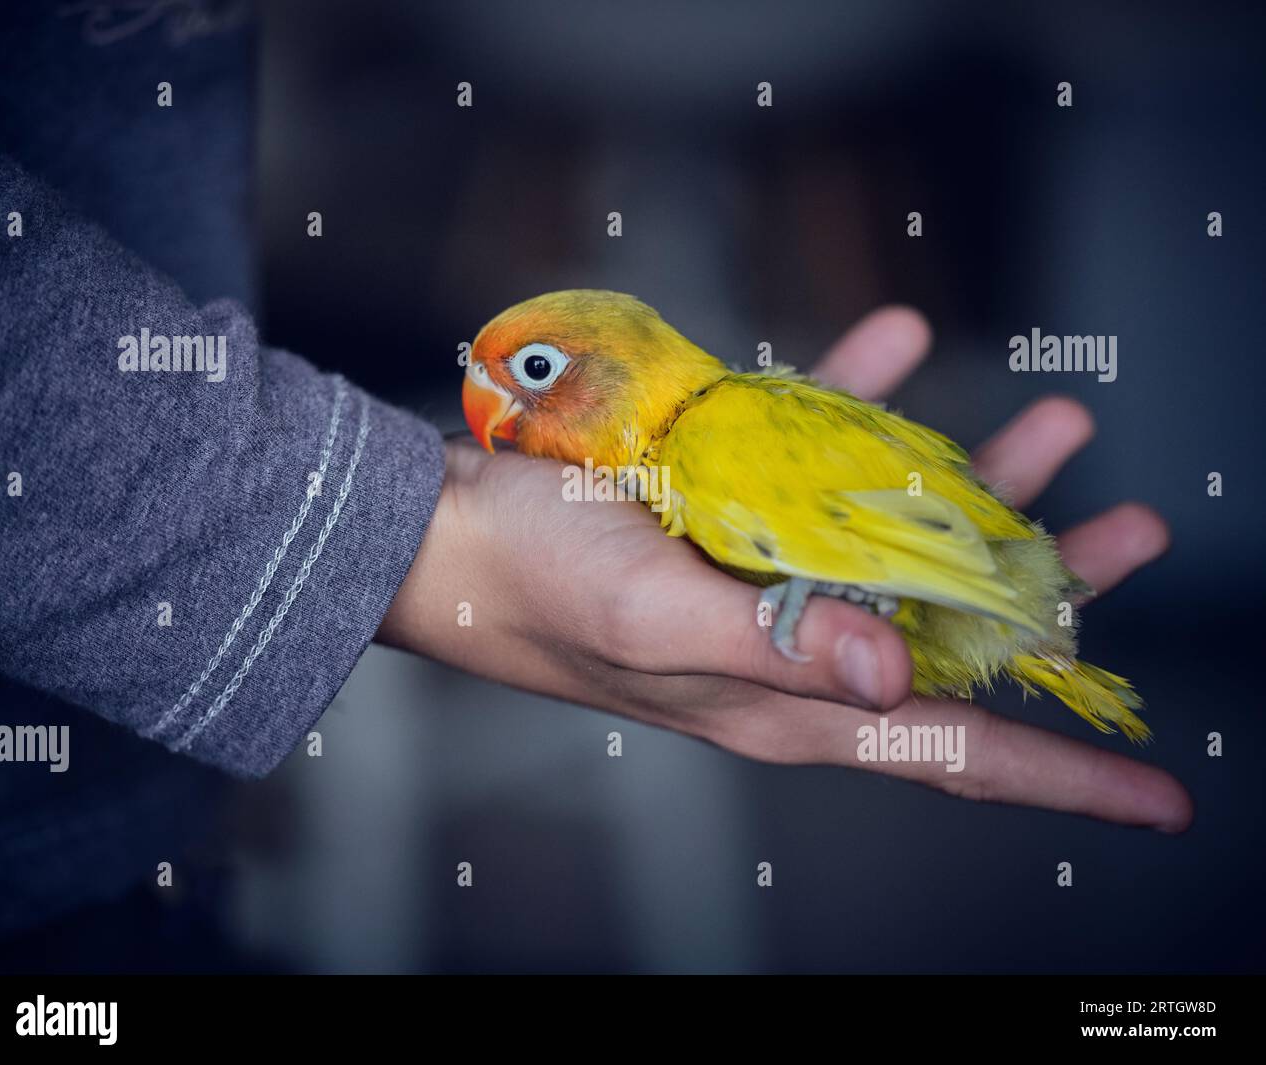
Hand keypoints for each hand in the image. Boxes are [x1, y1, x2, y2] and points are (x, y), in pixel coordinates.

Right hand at [379, 308, 1191, 831]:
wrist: (442, 528)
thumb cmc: (528, 586)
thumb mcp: (649, 620)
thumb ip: (775, 646)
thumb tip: (896, 678)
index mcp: (781, 702)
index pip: (946, 752)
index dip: (1060, 779)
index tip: (1162, 801)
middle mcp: (790, 648)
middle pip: (952, 632)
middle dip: (1050, 589)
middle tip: (1134, 527)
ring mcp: (764, 575)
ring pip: (902, 537)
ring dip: (978, 484)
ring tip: (1055, 423)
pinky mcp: (729, 510)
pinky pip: (818, 457)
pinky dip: (858, 404)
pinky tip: (890, 344)